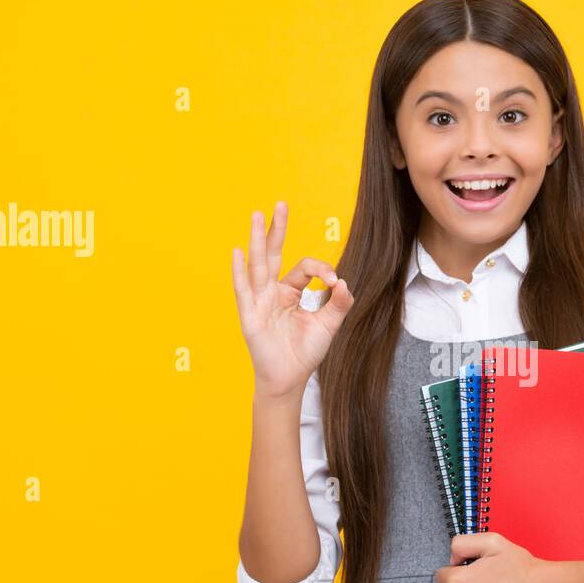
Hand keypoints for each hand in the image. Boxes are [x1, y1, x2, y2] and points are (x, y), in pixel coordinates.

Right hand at [231, 202, 353, 399]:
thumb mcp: (329, 325)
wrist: (289, 378)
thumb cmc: (305, 352)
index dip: (322, 270)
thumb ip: (339, 304)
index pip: (304, 267)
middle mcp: (273, 291)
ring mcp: (259, 301)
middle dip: (277, 229)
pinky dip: (240, 272)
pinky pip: (244, 290)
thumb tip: (344, 282)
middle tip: (281, 203)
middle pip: (274, 254)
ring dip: (257, 240)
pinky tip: (238, 252)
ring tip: (256, 215)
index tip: (335, 283)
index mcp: (291, 292)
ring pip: (259, 265)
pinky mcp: (249, 314)